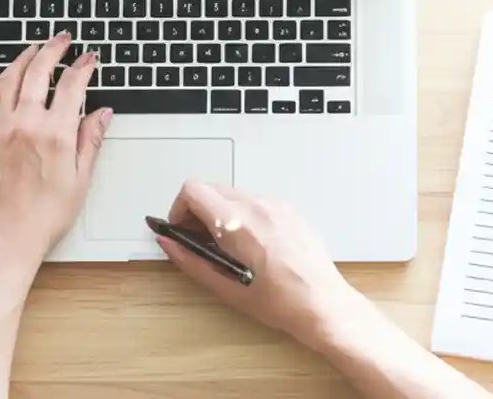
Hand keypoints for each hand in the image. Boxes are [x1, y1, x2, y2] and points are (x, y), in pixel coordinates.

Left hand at [0, 32, 111, 270]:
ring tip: (36, 48)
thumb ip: (90, 141)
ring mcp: (1, 127)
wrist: (4, 235)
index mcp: (55, 134)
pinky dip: (3, 80)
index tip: (90, 59)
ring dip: (26, 58)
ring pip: (12, 78)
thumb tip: (101, 115)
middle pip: (40, 71)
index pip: (72, 85)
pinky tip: (9, 76)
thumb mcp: (80, 180)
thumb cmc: (42, 216)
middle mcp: (26, 124)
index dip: (84, 67)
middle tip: (63, 40)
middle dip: (54, 50)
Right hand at [156, 182, 361, 346]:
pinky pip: (256, 202)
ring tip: (227, 247)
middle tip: (198, 241)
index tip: (180, 229)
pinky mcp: (289, 210)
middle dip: (197, 211)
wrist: (323, 304)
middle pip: (212, 189)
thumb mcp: (226, 288)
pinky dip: (244, 216)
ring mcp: (276, 205)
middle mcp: (257, 206)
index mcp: (237, 224)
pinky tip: (251, 245)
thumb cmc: (281, 302)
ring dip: (221, 214)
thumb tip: (169, 244)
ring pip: (234, 195)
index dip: (179, 208)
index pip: (193, 190)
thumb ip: (191, 261)